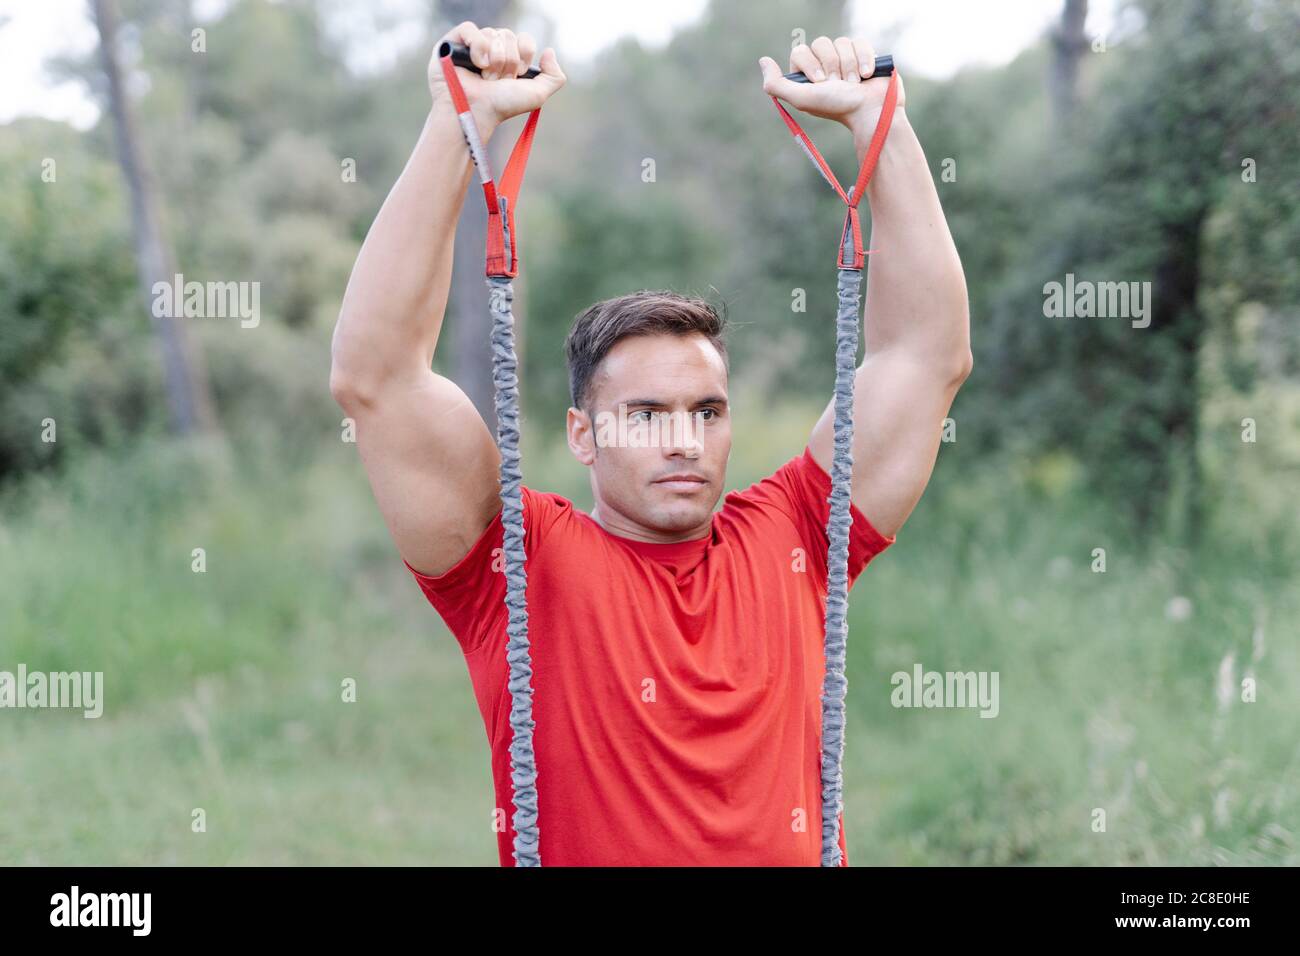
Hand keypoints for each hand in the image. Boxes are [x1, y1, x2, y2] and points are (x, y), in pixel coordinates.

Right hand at [429, 21, 565, 128]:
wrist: (476, 112)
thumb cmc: (502, 106)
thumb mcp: (537, 95)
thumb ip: (554, 77)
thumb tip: (549, 51)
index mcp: (509, 58)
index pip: (524, 40)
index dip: (523, 56)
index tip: (515, 77)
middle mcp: (491, 50)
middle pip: (509, 36)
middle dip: (507, 61)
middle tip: (496, 81)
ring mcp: (471, 46)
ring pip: (492, 33)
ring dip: (493, 60)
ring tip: (484, 78)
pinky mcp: (451, 43)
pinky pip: (470, 28)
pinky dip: (477, 46)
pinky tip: (475, 64)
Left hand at [759, 35, 904, 131]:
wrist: (871, 110)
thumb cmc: (836, 106)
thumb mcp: (801, 99)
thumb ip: (776, 84)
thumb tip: (763, 61)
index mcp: (807, 74)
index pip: (800, 52)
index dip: (811, 65)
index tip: (821, 83)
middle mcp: (824, 64)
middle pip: (820, 43)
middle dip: (831, 65)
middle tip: (838, 85)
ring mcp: (844, 57)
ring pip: (841, 42)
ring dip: (848, 66)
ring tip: (854, 83)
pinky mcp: (864, 54)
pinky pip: (859, 42)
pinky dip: (864, 58)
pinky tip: (867, 75)